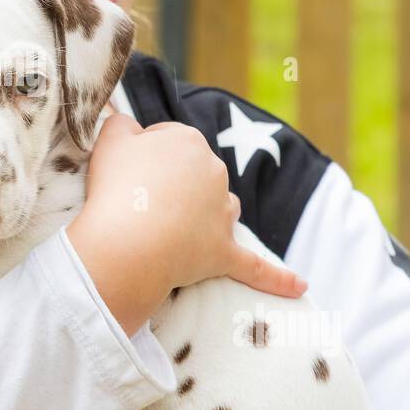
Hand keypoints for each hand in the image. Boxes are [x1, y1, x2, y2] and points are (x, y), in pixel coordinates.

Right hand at [66, 114, 306, 333]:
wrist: (125, 243)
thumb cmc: (116, 188)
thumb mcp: (110, 139)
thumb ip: (122, 123)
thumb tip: (132, 126)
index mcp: (189, 141)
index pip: (167, 141)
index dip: (142, 158)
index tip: (125, 175)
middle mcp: (214, 171)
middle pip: (195, 174)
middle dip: (171, 186)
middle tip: (134, 202)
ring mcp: (222, 212)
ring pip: (219, 208)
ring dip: (203, 215)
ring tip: (167, 229)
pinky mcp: (224, 251)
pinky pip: (254, 266)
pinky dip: (277, 279)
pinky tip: (299, 286)